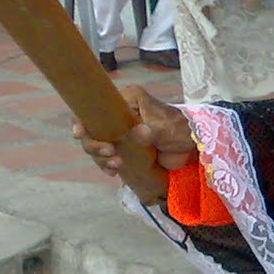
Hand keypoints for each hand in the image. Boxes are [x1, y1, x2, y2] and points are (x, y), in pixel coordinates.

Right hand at [72, 84, 197, 197]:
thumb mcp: (166, 126)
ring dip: (101, 157)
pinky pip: (108, 158)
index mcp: (126, 100)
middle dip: (94, 144)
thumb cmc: (181, 128)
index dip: (83, 120)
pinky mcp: (125, 150)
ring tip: (116, 165)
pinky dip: (108, 165)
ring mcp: (120, 134)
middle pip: (92, 130)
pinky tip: (114, 172)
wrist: (193, 147)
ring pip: (98, 146)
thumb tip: (140, 132)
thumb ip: (151, 130)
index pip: (95, 107)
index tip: (81, 133)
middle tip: (110, 153)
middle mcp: (118, 115)